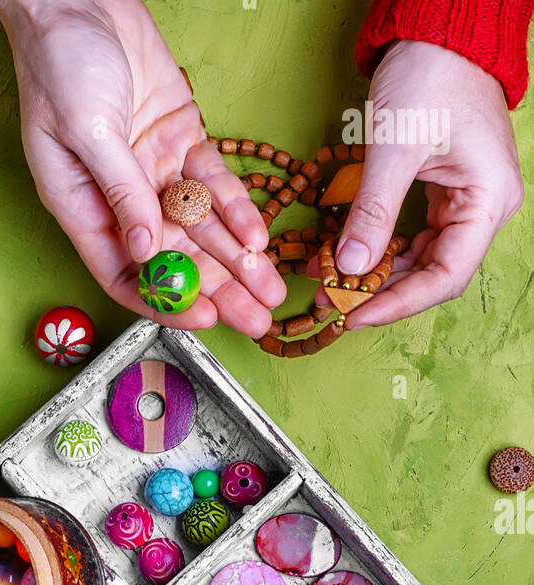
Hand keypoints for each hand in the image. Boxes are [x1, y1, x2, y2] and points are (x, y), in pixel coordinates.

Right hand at [0, 0, 284, 333]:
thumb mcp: (85, 131)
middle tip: (255, 320)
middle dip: (217, 290)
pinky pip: (213, 184)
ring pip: (201, 228)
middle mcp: (120, 198)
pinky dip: (237, 208)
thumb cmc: (58, 62)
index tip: (202, 319)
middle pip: (174, 260)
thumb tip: (145, 250)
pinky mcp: (181, 140)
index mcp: (82, 207)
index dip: (164, 301)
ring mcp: (153, 170)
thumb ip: (118, 191)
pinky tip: (259, 234)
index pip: (125, 273)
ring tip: (270, 289)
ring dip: (237, 260)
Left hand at [329, 40, 523, 327]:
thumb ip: (374, 212)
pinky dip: (384, 249)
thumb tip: (350, 267)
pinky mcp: (446, 192)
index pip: (445, 276)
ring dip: (380, 274)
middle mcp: (484, 208)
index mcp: (488, 201)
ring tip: (334, 284)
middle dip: (384, 292)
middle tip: (335, 303)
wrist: (440, 32)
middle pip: (434, 274)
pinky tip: (351, 257)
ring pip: (423, 258)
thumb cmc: (431, 76)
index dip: (398, 303)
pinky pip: (416, 236)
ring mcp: (466, 201)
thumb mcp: (395, 147)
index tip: (354, 314)